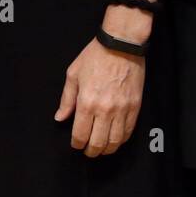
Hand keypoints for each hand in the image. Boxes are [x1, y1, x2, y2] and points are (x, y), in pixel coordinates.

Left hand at [54, 38, 145, 157]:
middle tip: (88, 151)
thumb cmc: (95, 56)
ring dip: (107, 149)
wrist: (121, 44)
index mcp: (86, 102)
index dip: (77, 144)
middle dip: (91, 151)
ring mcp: (122, 109)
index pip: (80, 135)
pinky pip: (128, 131)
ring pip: (114, 141)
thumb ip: (67, 99)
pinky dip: (120, 140)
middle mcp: (104, 110)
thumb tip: (60, 118)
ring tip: (101, 148)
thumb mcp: (74, 74)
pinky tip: (115, 139)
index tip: (76, 144)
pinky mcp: (135, 107)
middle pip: (98, 143)